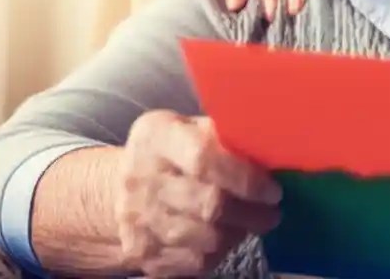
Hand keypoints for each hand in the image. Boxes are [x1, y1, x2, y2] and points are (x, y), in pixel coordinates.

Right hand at [116, 111, 281, 277]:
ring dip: (237, 234)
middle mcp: (140, 178)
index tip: (273, 191)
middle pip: (209, 205)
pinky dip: (218, 253)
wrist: (116, 188)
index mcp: (156, 137)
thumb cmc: (170, 153)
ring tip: (248, 223)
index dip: (246, 179)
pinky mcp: (140, 253)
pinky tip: (225, 238)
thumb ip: (223, 136)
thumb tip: (272, 152)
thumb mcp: (190, 128)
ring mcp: (137, 219)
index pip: (204, 159)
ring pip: (206, 239)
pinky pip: (195, 262)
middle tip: (272, 214)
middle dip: (251, 213)